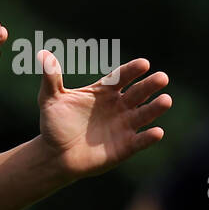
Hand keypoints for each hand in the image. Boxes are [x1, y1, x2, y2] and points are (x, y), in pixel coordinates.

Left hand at [37, 51, 171, 178]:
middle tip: (162, 78)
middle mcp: (119, 106)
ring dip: (156, 108)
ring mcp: (124, 126)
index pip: (122, 77)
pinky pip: (140, 140)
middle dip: (150, 85)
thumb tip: (42, 54)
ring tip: (166, 101)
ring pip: (144, 114)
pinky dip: (149, 137)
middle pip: (139, 93)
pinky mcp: (125, 147)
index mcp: (104, 91)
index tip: (144, 64)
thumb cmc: (54, 125)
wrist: (54, 155)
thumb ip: (51, 78)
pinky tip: (157, 132)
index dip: (132, 70)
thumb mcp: (49, 100)